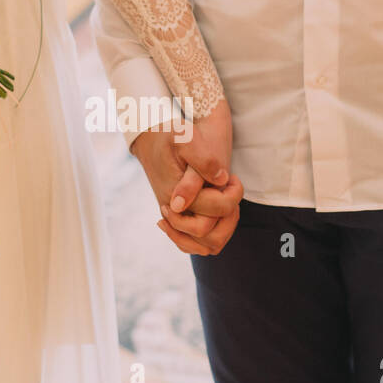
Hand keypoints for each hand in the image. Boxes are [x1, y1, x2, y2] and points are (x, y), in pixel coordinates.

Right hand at [131, 102, 241, 255]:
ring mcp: (174, 219)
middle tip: (228, 191)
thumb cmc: (170, 136)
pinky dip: (211, 235)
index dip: (232, 195)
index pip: (214, 211)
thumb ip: (203, 160)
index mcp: (176, 195)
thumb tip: (220, 180)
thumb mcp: (186, 138)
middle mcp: (173, 213)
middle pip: (210, 237)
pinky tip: (216, 212)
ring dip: (223, 228)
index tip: (230, 176)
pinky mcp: (177, 219)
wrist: (151, 139)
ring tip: (224, 203)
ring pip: (206, 246)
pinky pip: (196, 244)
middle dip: (229, 215)